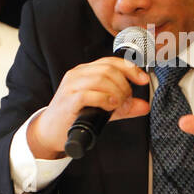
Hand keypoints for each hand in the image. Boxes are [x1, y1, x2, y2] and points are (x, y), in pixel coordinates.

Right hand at [28, 56, 150, 158]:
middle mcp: (77, 75)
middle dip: (124, 86)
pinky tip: (108, 107)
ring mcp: (71, 86)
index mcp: (85, 72)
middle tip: (126, 102)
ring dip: (116, 93)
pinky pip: (90, 93)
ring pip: (101, 79)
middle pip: (109, 69)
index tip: (143, 80)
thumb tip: (143, 106)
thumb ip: (123, 107)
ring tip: (118, 106)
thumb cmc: (74, 117)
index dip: (130, 69)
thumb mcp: (103, 109)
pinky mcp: (68, 99)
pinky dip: (104, 100)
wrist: (50, 132)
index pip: (111, 62)